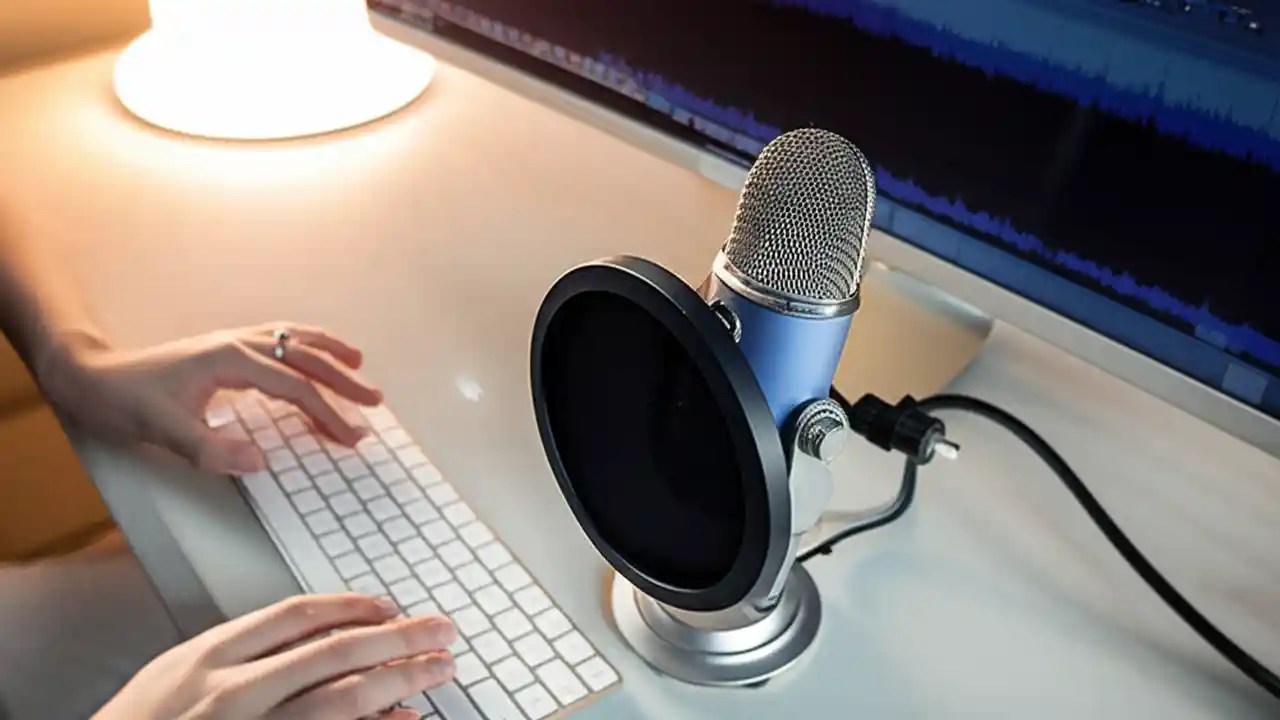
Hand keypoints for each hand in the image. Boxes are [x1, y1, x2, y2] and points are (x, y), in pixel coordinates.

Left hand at [37, 322, 382, 473]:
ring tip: (359, 363)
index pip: (295, 387)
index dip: (328, 412)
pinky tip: (311, 351)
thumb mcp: (162, 431)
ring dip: (329, 351)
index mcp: (231, 361)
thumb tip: (259, 462)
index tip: (351, 436)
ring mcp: (232, 341)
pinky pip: (278, 337)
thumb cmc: (124, 400)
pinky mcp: (225, 347)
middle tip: (375, 401)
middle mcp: (237, 344)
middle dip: (343, 381)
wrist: (91, 374)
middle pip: (304, 358)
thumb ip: (211, 449)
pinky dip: (304, 343)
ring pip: (294, 340)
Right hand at [93, 593, 456, 719]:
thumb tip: (318, 636)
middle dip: (398, 639)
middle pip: (334, 655)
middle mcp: (234, 694)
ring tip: (440, 669)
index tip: (389, 606)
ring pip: (343, 701)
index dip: (352, 607)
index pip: (297, 617)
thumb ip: (241, 651)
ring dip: (401, 681)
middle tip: (442, 630)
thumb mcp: (178, 672)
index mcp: (211, 656)